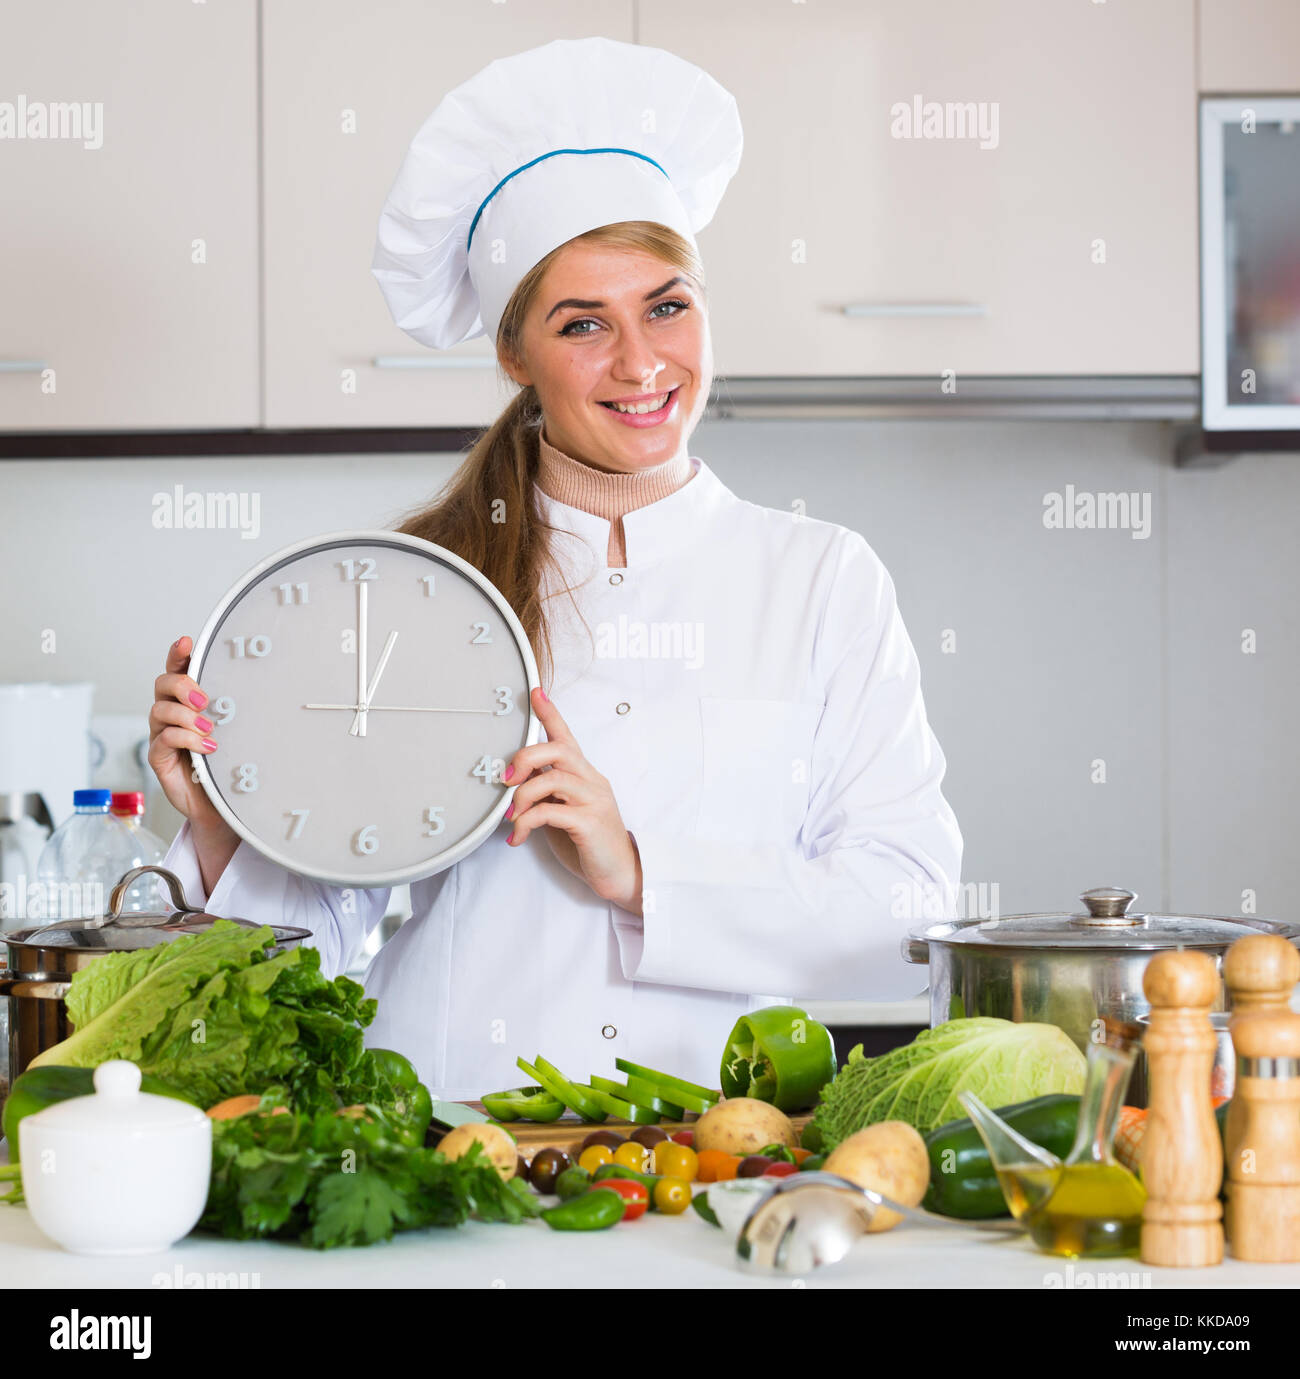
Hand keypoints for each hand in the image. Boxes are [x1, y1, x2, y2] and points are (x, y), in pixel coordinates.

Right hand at [148, 637, 223, 820]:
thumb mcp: (236, 731)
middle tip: (205, 700)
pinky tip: (207, 747)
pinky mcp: (159, 756)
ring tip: (209, 729)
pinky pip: (164, 738)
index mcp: (188, 700)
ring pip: (160, 709)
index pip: (178, 669)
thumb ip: (235, 710)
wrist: (220, 802)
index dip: (178, 654)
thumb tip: (259, 687)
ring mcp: (162, 734)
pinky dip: (186, 739)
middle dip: (182, 685)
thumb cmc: (227, 762)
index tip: (187, 642)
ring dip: (186, 715)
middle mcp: (171, 713)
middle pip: (163, 683)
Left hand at [503, 688, 643, 915]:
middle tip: (505, 780)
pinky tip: (518, 836)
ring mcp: (594, 801)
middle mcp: (592, 781)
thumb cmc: (588, 842)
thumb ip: (546, 792)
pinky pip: (551, 812)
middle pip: (558, 750)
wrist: (620, 875)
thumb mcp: (563, 811)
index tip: (535, 692)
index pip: (567, 736)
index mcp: (585, 775)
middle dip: (525, 758)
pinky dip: (526, 822)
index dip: (551, 713)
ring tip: (511, 818)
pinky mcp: (590, 824)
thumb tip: (514, 779)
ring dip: (522, 797)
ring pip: (553, 779)